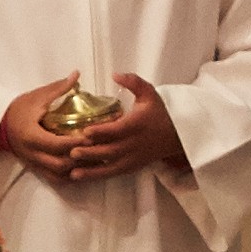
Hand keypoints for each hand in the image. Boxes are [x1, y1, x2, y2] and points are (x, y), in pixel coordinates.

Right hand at [0, 76, 86, 183]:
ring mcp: (34, 163)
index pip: (56, 144)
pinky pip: (54, 178)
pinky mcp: (36, 168)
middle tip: (98, 149)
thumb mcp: (37, 97)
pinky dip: (69, 176)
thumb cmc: (19, 109)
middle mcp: (32, 153)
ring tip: (94, 159)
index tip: (91, 136)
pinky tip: (82, 168)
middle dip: (80, 159)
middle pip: (59, 164)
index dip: (75, 142)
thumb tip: (77, 74)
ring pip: (58, 175)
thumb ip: (58, 88)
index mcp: (31, 135)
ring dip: (77, 169)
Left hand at [65, 75, 184, 183]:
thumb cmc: (158, 112)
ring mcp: (133, 158)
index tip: (86, 131)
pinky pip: (112, 173)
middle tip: (73, 151)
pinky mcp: (131, 167)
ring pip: (110, 166)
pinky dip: (96, 176)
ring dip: (91, 169)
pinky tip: (79, 177)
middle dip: (92, 152)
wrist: (177, 136)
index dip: (102, 131)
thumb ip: (133, 82)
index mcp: (137, 124)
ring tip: (73, 172)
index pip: (118, 130)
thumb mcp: (149, 93)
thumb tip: (115, 74)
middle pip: (111, 150)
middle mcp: (135, 143)